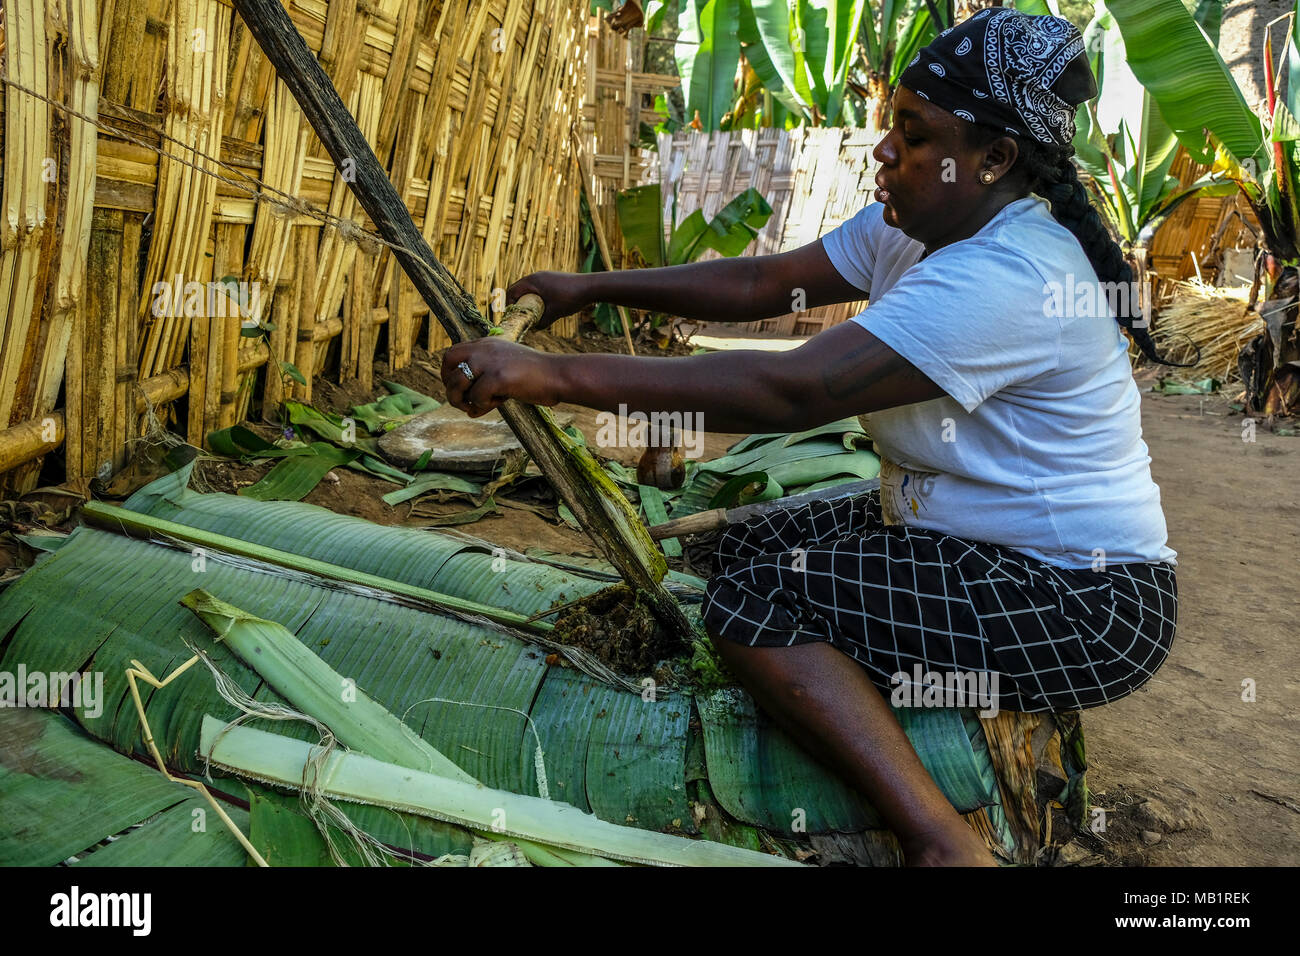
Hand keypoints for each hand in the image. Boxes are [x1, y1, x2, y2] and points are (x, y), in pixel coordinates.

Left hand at [441, 338, 563, 416]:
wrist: (558, 375)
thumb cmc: (536, 378)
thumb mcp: (506, 372)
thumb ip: (486, 383)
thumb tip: (468, 409)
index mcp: (487, 343)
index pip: (452, 353)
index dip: (448, 373)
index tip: (458, 389)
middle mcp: (485, 348)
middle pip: (448, 363)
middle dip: (449, 386)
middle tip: (462, 402)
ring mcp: (490, 361)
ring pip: (458, 383)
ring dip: (463, 400)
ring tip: (478, 407)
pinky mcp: (498, 376)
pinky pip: (476, 397)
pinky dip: (483, 406)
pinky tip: (499, 402)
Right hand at [506, 272, 589, 329]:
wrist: (591, 287)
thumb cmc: (570, 298)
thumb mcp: (553, 313)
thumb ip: (541, 322)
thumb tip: (534, 329)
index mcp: (532, 281)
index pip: (512, 291)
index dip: (508, 304)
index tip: (511, 316)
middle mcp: (537, 276)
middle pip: (519, 289)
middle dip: (517, 303)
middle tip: (519, 316)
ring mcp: (545, 277)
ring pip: (529, 289)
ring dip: (527, 300)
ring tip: (530, 313)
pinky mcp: (552, 280)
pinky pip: (538, 288)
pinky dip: (536, 297)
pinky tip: (543, 307)